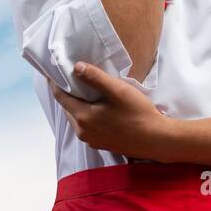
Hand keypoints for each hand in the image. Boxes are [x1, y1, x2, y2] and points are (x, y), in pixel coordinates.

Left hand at [49, 62, 175, 160]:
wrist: (156, 140)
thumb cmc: (138, 114)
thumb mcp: (118, 91)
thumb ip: (95, 78)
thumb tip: (76, 67)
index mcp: (83, 118)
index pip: (61, 97)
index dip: (56, 83)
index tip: (54, 70)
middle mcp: (82, 132)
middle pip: (68, 108)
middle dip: (68, 92)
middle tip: (72, 76)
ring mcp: (91, 140)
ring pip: (77, 117)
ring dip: (78, 103)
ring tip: (86, 89)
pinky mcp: (101, 144)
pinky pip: (87, 125)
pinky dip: (87, 114)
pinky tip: (98, 106)